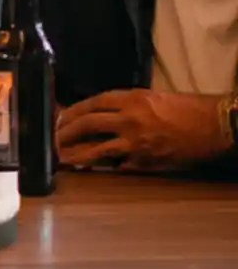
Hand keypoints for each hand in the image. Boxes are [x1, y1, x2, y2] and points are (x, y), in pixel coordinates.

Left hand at [55, 89, 230, 172]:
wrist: (216, 126)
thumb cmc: (189, 109)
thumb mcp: (155, 97)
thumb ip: (128, 104)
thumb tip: (103, 113)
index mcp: (133, 99)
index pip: (93, 103)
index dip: (73, 111)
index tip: (60, 117)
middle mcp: (130, 119)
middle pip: (87, 124)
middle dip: (65, 131)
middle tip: (53, 137)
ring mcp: (136, 143)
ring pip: (96, 150)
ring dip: (75, 155)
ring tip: (60, 159)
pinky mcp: (144, 162)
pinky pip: (116, 166)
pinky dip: (102, 168)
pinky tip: (88, 171)